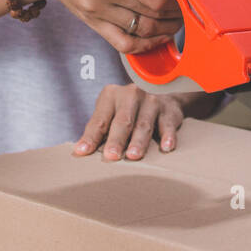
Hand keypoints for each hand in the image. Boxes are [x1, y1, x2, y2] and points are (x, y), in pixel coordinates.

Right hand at [24, 0, 202, 54]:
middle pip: (151, 15)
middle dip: (175, 16)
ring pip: (140, 31)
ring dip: (165, 31)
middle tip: (187, 9)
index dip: (177, 0)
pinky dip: (144, 45)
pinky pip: (123, 44)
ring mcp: (94, 10)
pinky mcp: (91, 22)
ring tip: (176, 22)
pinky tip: (156, 36)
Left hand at [72, 83, 189, 160]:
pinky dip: (168, 136)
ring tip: (133, 156)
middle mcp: (132, 95)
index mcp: (111, 96)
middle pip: (123, 121)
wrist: (161, 95)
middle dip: (116, 139)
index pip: (100, 119)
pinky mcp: (169, 111)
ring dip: (139, 141)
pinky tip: (166, 147)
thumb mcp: (111, 112)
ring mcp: (152, 102)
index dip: (91, 136)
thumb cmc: (128, 110)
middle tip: (111, 156)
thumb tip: (81, 152)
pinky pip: (168, 125)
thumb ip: (100, 129)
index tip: (83, 151)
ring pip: (144, 124)